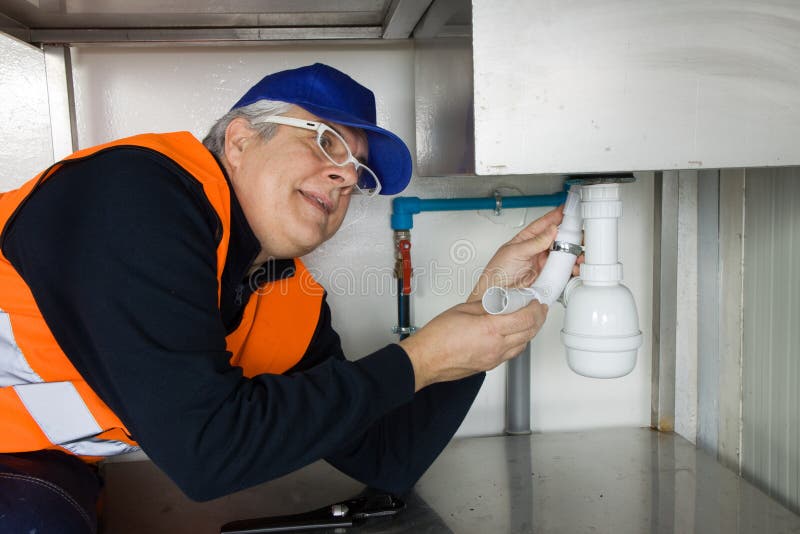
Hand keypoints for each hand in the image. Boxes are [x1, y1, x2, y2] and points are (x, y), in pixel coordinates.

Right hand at [399, 300, 547, 390]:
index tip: (536, 302)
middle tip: (539, 309)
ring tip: (529, 320)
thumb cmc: (437, 337)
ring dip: (530, 331)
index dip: (536, 308)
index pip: (525, 318)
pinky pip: (512, 353)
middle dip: (538, 318)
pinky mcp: (489, 366)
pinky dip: (519, 342)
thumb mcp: (464, 310)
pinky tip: (515, 335)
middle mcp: (496, 346)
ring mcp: (494, 358)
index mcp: (490, 329)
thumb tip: (499, 302)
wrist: (426, 359)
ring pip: (523, 345)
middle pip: (529, 332)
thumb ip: (486, 306)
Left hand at [468, 206, 570, 302]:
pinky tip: (575, 268)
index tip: (568, 209)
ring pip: (564, 255)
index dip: (556, 215)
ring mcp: (543, 263)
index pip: (544, 224)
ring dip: (574, 254)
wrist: (497, 297)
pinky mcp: (548, 277)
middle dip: (571, 236)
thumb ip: (534, 242)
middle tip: (580, 235)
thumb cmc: (497, 273)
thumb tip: (551, 230)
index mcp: (527, 239)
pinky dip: (572, 269)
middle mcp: (537, 250)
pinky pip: (563, 271)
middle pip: (558, 238)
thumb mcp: (515, 253)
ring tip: (579, 255)